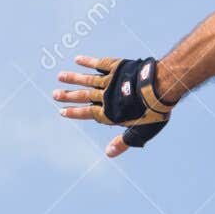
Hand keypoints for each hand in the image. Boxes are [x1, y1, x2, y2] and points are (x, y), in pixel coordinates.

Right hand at [53, 55, 174, 157]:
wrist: (160, 88)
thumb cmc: (153, 112)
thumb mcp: (140, 132)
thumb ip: (123, 142)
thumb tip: (109, 154)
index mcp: (110, 112)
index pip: (88, 113)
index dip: (74, 112)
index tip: (61, 111)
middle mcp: (106, 96)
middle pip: (84, 96)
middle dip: (68, 96)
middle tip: (54, 94)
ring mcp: (110, 80)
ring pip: (87, 79)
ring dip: (73, 78)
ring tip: (60, 76)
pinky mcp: (116, 67)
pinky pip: (99, 64)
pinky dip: (88, 62)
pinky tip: (77, 59)